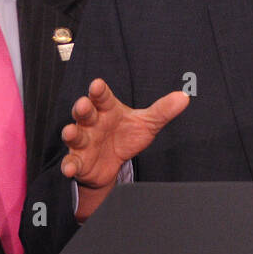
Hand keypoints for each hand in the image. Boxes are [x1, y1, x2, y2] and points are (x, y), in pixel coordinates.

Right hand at [60, 78, 187, 188]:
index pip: (103, 97)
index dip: (99, 91)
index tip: (98, 84)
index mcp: (108, 109)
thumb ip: (162, 111)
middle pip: (85, 113)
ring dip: (71, 133)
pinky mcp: (79, 161)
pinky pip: (71, 163)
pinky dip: (68, 166)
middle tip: (83, 104)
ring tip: (70, 132)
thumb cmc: (126, 135)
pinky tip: (69, 169)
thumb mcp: (146, 123)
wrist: (114, 162)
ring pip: (75, 135)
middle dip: (82, 108)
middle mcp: (92, 123)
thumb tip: (183, 97)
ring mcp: (83, 142)